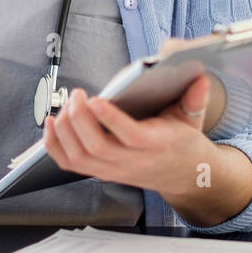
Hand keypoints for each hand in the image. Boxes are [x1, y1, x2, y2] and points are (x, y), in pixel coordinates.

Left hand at [43, 75, 214, 196]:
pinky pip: (70, 164)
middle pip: (97, 148)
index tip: (96, 99)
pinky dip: (54, 145)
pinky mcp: (100, 172)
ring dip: (65, 130)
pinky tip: (51, 123)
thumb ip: (196, 98)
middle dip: (79, 119)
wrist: (181, 174)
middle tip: (76, 95)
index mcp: (156, 145)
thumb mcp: (193, 118)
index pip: (130, 137)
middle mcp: (132, 161)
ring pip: (80, 158)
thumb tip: (200, 78)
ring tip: (66, 105)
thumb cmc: (182, 142)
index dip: (110, 119)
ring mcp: (113, 170)